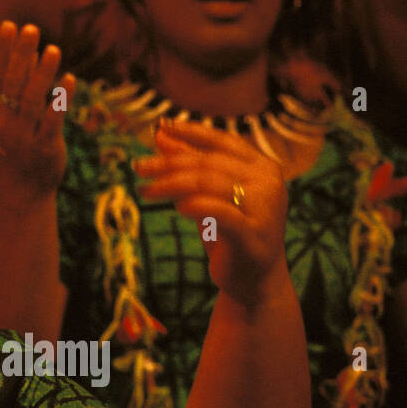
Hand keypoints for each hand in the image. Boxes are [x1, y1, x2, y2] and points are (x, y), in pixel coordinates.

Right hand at [0, 21, 73, 201]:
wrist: (21, 192)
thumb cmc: (15, 150)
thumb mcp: (7, 120)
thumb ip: (16, 88)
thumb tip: (30, 52)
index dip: (2, 50)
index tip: (9, 24)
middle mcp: (5, 121)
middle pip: (13, 82)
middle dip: (21, 54)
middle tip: (31, 28)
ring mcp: (24, 135)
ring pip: (32, 99)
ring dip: (42, 73)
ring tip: (53, 48)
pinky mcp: (45, 147)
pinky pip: (53, 121)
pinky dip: (61, 100)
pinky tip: (70, 80)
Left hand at [134, 121, 287, 303]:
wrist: (253, 280)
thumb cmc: (228, 232)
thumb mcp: (206, 194)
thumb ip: (189, 163)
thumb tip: (160, 133)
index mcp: (262, 167)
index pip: (223, 141)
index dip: (191, 132)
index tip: (162, 127)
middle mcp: (268, 183)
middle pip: (209, 163)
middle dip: (168, 162)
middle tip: (138, 167)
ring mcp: (264, 208)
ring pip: (209, 183)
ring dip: (171, 183)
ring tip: (146, 190)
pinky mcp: (254, 234)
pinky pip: (220, 212)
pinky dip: (195, 205)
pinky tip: (178, 208)